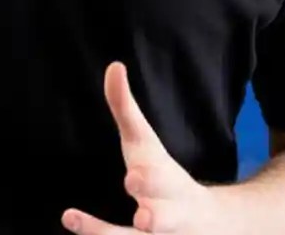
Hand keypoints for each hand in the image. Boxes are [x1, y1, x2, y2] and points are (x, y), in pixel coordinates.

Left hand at [61, 63, 227, 234]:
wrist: (211, 227)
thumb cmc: (164, 179)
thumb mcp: (145, 146)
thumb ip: (126, 110)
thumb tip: (114, 66)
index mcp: (169, 187)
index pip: (160, 181)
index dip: (149, 180)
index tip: (132, 178)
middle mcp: (168, 219)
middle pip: (163, 220)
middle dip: (155, 218)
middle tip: (143, 217)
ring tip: (72, 219)